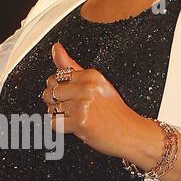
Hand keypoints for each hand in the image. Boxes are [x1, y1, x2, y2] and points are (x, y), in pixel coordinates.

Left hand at [42, 42, 147, 159]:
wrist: (130, 133)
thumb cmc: (114, 111)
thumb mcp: (97, 83)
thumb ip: (72, 66)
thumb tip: (56, 47)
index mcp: (91, 75)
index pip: (57, 76)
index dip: (59, 88)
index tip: (70, 95)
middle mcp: (87, 88)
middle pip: (51, 91)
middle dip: (55, 101)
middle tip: (71, 108)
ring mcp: (83, 105)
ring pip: (52, 108)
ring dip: (59, 115)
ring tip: (75, 117)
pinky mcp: (80, 122)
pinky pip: (55, 123)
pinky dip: (61, 127)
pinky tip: (74, 126)